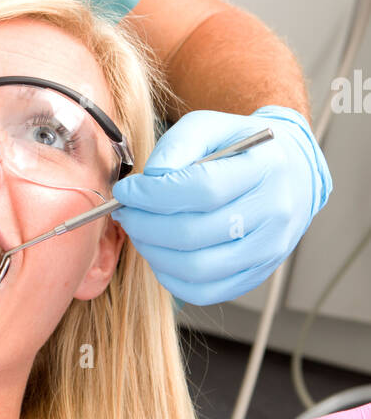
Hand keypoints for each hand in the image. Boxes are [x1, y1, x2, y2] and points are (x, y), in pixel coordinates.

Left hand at [109, 105, 332, 304]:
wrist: (291, 173)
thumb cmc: (242, 148)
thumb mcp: (211, 127)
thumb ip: (177, 145)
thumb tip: (150, 180)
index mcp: (266, 168)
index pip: (203, 189)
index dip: (153, 194)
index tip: (126, 191)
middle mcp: (274, 213)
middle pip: (195, 233)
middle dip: (145, 225)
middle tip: (126, 213)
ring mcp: (269, 249)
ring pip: (197, 268)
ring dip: (154, 252)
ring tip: (140, 231)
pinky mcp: (258, 274)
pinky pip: (206, 291)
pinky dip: (172, 277)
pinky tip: (160, 253)